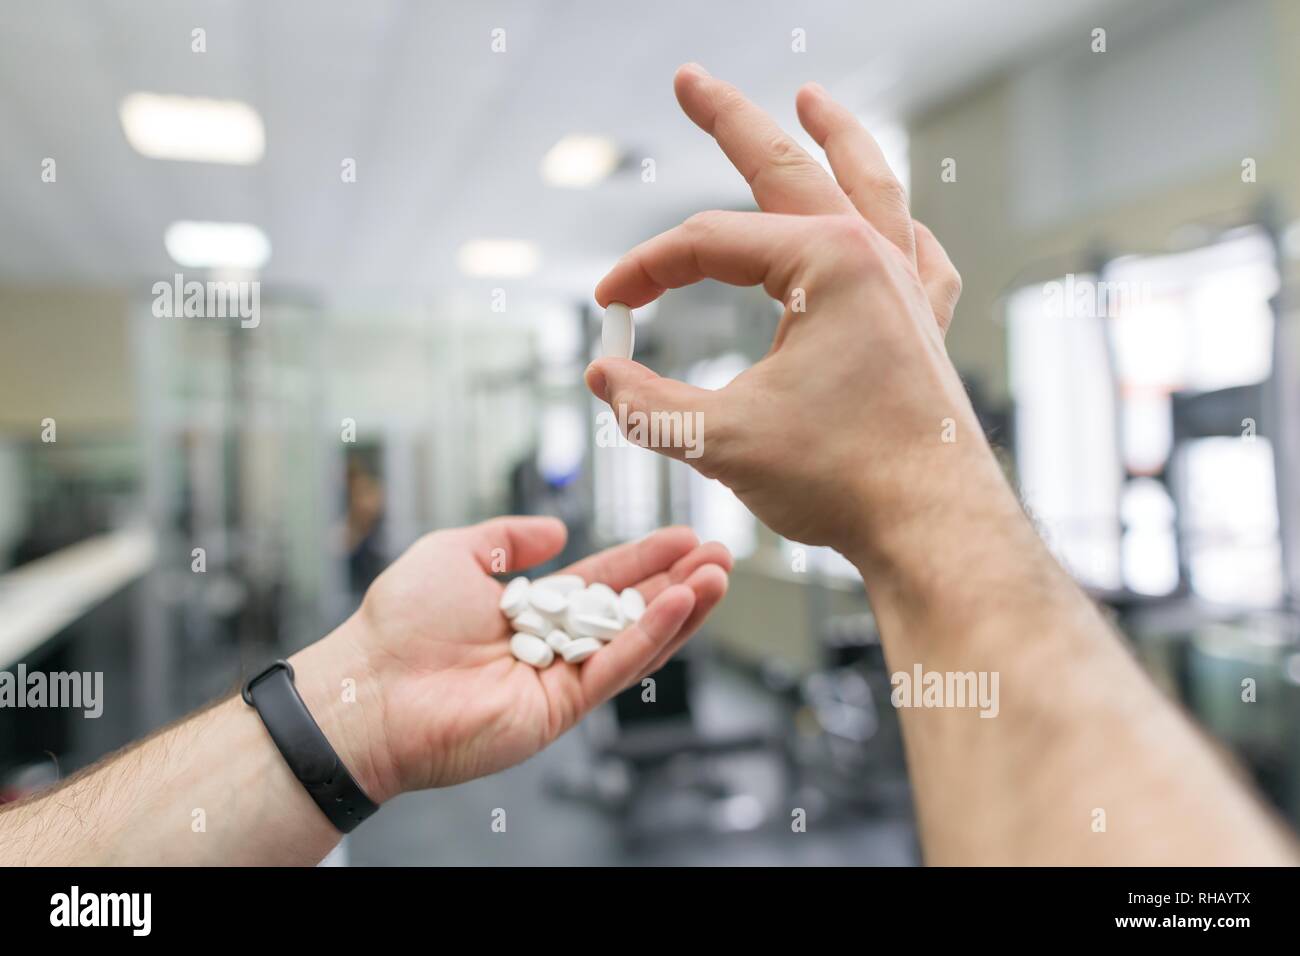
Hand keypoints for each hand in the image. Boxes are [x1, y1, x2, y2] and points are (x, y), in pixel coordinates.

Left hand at [293, 517, 730, 801]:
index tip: (684, 537)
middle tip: (720, 555)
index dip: (644, 559)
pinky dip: (652, 635)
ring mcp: (559, 679)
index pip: (601, 581)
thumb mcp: (454, 552)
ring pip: (634, 641)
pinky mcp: (560, 709)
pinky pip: (615, 667)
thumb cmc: (398, 623)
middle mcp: (551, 644)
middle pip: (630, 611)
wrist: (369, 687)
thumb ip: (507, 536)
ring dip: (680, 608)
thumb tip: (555, 531)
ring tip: (718, 576)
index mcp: (530, 609)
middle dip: (678, 582)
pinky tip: (681, 603)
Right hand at [584, 65, 1000, 563]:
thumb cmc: (842, 479)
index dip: (645, 270)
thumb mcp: (720, 440)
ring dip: (835, 139)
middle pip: (787, 168)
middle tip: (691, 79)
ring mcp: (906, 287)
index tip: (608, 305)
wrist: (933, 527)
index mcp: (826, 261)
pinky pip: (915, 255)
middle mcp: (873, 256)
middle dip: (731, 120)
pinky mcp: (922, 327)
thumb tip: (603, 376)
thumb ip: (648, 402)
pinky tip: (891, 220)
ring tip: (811, 98)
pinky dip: (898, 229)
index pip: (707, 244)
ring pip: (868, 187)